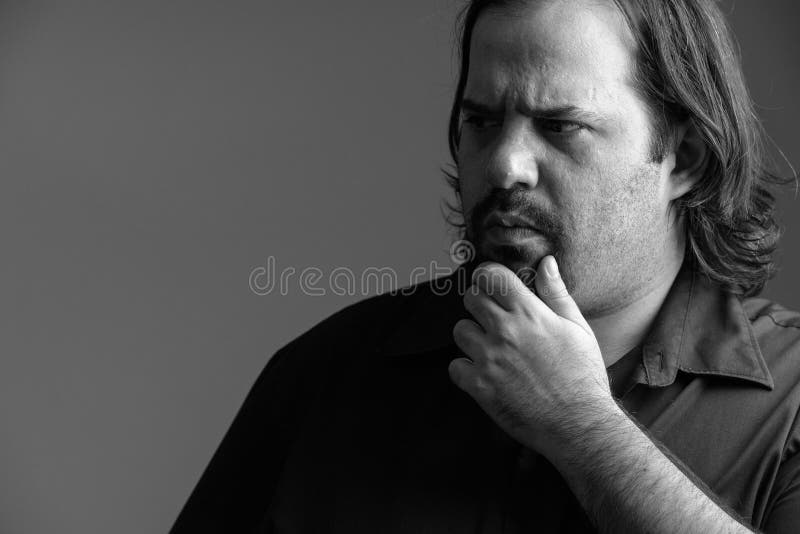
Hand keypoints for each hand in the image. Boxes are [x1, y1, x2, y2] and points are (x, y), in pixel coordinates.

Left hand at [448, 256, 613, 459]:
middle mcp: (505, 331)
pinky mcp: (479, 386)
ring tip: (491, 348)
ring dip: (471, 337)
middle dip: (479, 303)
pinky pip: (455, 366)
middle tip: (492, 318)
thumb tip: (546, 262)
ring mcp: (489, 359)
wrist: (579, 425)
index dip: (488, 276)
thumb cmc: (583, 376)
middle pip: (470, 298)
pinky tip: (485, 374)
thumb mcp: (578, 328)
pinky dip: (466, 370)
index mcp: (529, 313)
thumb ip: (556, 293)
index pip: (491, 275)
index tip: (492, 285)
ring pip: (459, 330)